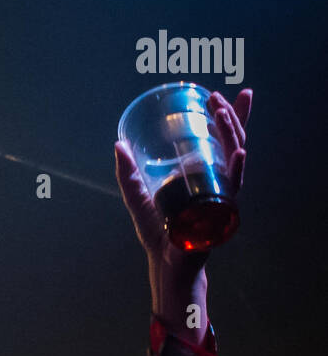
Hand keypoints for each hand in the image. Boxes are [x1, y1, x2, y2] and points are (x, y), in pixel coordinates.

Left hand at [114, 88, 250, 268]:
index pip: (223, 140)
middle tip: (215, 97)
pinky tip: (238, 154)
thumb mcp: (138, 199)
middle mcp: (218, 181)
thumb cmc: (157, 234)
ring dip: (232, 132)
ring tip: (221, 113)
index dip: (231, 116)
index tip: (227, 91)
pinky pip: (232, 189)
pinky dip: (236, 170)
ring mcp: (222, 195)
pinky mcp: (220, 213)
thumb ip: (128, 175)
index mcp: (205, 174)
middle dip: (229, 116)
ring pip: (235, 157)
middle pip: (233, 142)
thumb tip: (118, 145)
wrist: (165, 264)